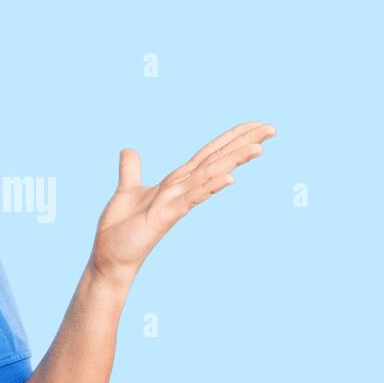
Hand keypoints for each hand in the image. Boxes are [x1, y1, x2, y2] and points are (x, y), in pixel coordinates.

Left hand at [89, 120, 275, 288]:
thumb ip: (131, 170)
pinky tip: (229, 178)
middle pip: (217, 159)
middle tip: (272, 128)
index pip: (208, 153)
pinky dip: (210, 187)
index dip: (231, 137)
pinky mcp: (167, 216)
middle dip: (244, 143)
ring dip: (233, 160)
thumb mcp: (126, 191)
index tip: (256, 124)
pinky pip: (192, 198)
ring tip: (258, 147)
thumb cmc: (122, 230)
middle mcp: (182, 189)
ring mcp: (177, 202)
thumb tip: (128, 150)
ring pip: (209, 175)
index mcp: (175, 182)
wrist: (111, 258)